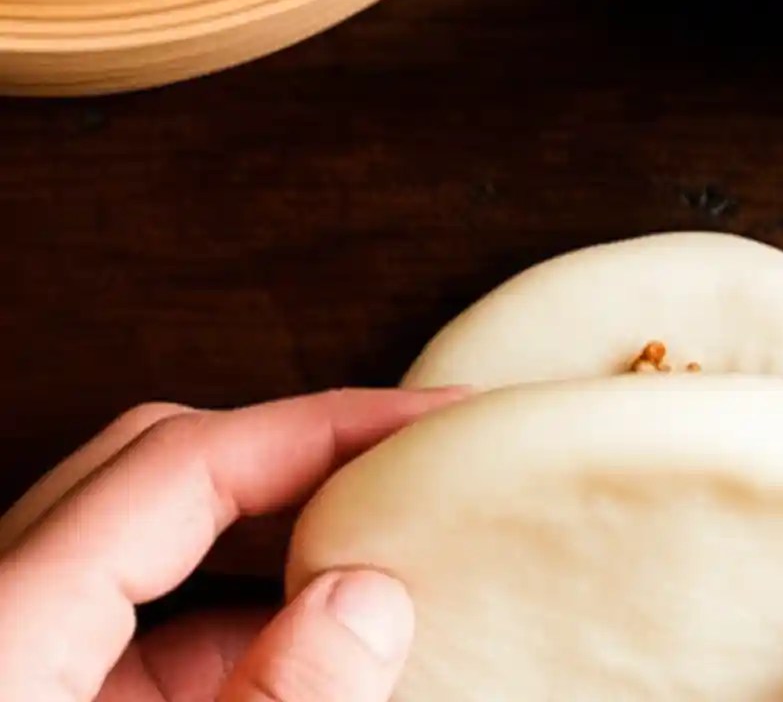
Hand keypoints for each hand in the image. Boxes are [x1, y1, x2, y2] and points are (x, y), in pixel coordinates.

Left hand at [0, 387, 463, 700]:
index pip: (181, 462)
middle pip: (154, 471)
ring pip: (146, 552)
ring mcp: (18, 664)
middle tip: (410, 459)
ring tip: (380, 545)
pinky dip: (236, 618)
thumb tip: (368, 600)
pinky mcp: (39, 698)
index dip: (322, 423)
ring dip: (272, 538)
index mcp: (5, 627)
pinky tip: (313, 645)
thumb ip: (271, 701)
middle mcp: (1, 619)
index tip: (431, 417)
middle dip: (295, 454)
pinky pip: (138, 630)